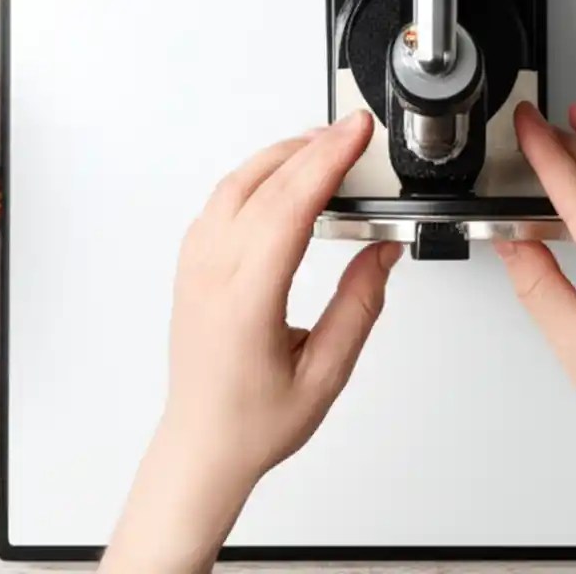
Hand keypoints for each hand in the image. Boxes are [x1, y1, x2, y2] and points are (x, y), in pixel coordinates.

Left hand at [102, 111, 402, 573]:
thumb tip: (383, 252)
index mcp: (245, 301)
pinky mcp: (192, 267)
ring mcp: (195, 268)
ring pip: (234, 185)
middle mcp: (212, 276)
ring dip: (281, 157)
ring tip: (324, 147)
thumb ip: (359, 306)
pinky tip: (281, 178)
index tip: (355, 133)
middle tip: (352, 130)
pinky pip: (220, 203)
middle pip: (261, 185)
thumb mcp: (326, 373)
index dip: (325, 161)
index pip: (288, 208)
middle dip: (312, 147)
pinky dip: (256, 176)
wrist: (203, 445)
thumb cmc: (255, 421)